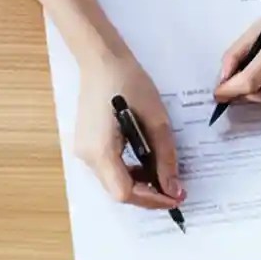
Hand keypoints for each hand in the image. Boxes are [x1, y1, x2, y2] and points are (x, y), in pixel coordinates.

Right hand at [74, 55, 184, 209]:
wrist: (101, 59)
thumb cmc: (128, 81)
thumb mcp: (156, 119)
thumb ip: (165, 156)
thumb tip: (173, 187)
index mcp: (101, 150)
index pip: (125, 192)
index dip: (152, 199)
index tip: (176, 196)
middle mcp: (87, 157)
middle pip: (118, 191)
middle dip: (148, 194)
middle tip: (175, 188)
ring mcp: (84, 151)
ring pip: (114, 182)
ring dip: (140, 183)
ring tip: (163, 172)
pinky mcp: (87, 144)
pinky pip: (109, 169)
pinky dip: (129, 171)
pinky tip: (146, 160)